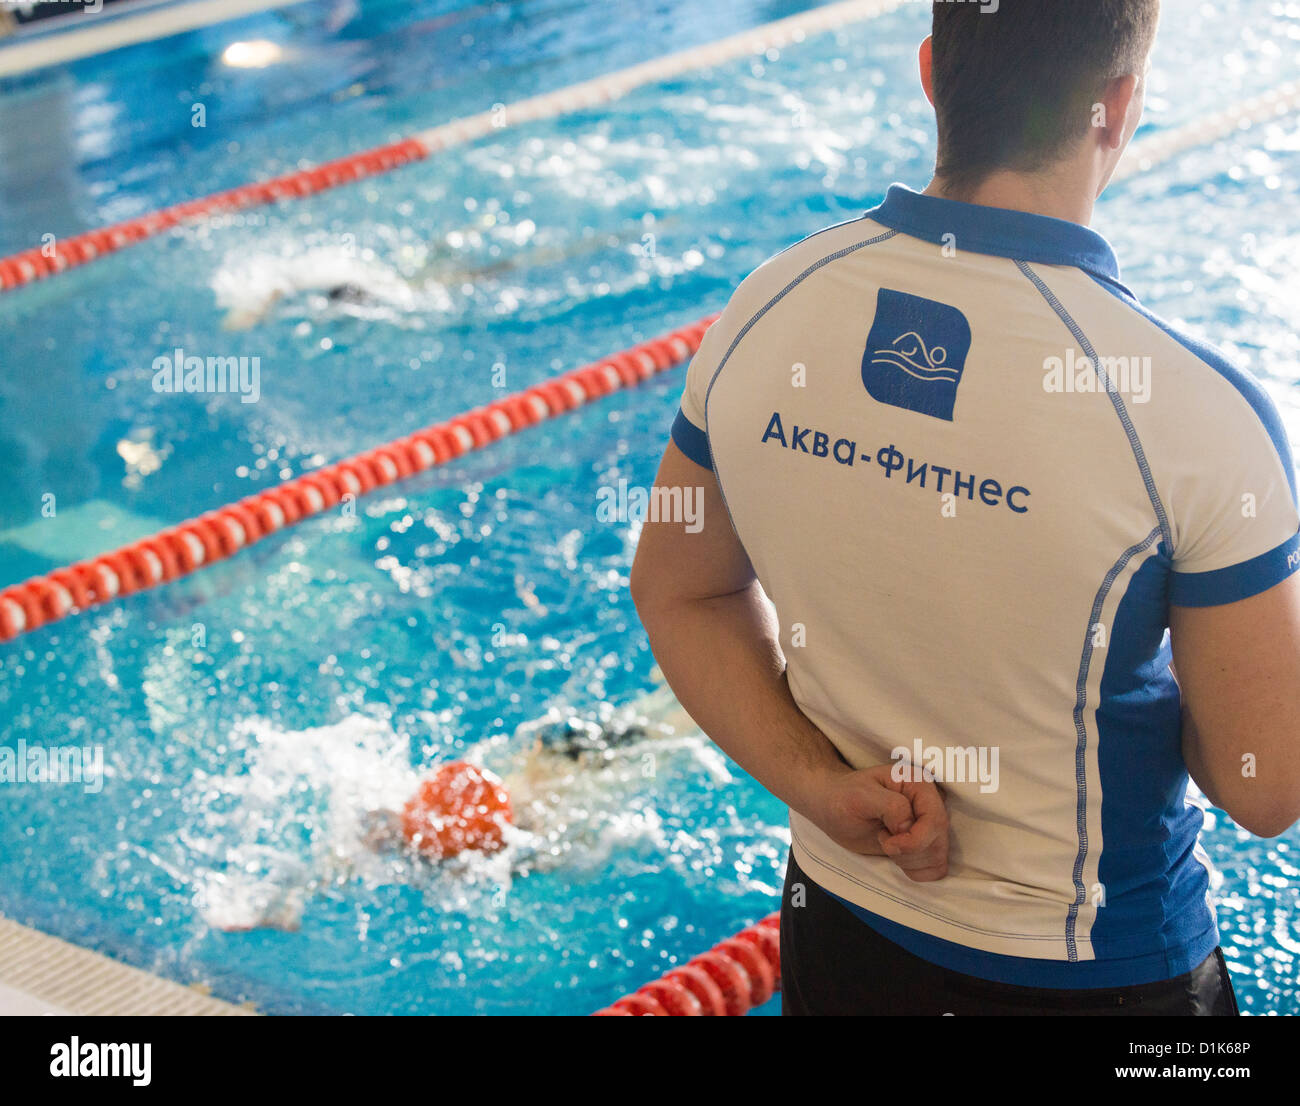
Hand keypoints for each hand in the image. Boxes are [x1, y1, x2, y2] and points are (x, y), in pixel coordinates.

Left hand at [812, 763, 949, 881]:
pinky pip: (935, 869)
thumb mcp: (860, 796)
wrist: (834, 807)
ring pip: (938, 857)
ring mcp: (929, 825)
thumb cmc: (844, 797)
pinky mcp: (925, 844)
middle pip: (939, 842)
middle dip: (909, 852)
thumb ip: (890, 806)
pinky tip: (895, 855)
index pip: (935, 821)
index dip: (914, 841)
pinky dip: (915, 870)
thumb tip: (909, 826)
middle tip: (883, 840)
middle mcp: (930, 803)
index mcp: (919, 784)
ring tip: (887, 843)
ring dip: (909, 861)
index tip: (887, 843)